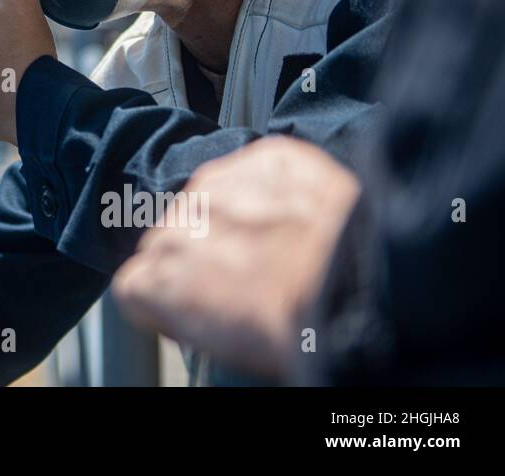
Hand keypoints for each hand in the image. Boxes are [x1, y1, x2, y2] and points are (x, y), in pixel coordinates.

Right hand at [111, 136, 360, 378]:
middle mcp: (178, 223)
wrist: (368, 287)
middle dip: (203, 254)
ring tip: (283, 248)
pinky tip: (304, 218)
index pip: (136, 282)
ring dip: (239, 217)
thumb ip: (193, 313)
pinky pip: (260, 171)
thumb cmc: (303, 328)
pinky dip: (278, 189)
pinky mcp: (267, 157)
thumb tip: (208, 310)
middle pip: (173, 237)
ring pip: (214, 198)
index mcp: (157, 278)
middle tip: (249, 280)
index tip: (195, 307)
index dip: (170, 297)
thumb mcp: (227, 347)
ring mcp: (222, 182)